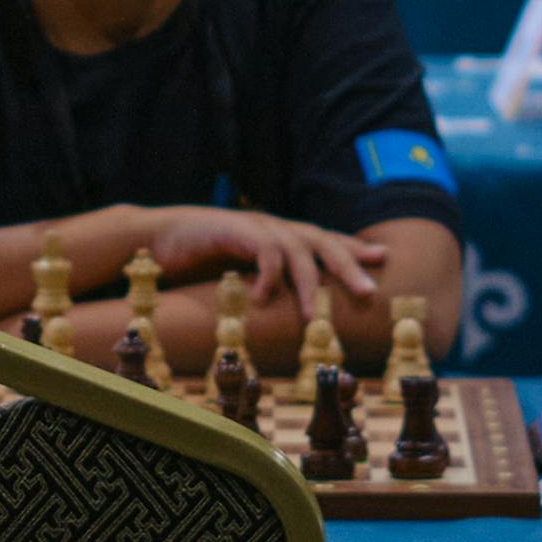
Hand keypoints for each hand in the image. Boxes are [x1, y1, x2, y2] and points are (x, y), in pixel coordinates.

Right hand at [144, 205, 385, 336]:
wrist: (158, 237)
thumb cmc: (201, 258)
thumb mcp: (242, 272)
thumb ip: (268, 282)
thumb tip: (290, 311)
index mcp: (281, 235)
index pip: (326, 240)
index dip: (354, 247)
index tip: (383, 257)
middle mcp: (275, 227)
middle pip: (323, 241)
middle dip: (349, 264)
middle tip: (369, 292)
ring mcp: (256, 227)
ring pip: (298, 249)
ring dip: (309, 281)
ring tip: (314, 314)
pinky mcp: (235, 230)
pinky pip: (263, 252)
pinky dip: (268, 276)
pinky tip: (264, 298)